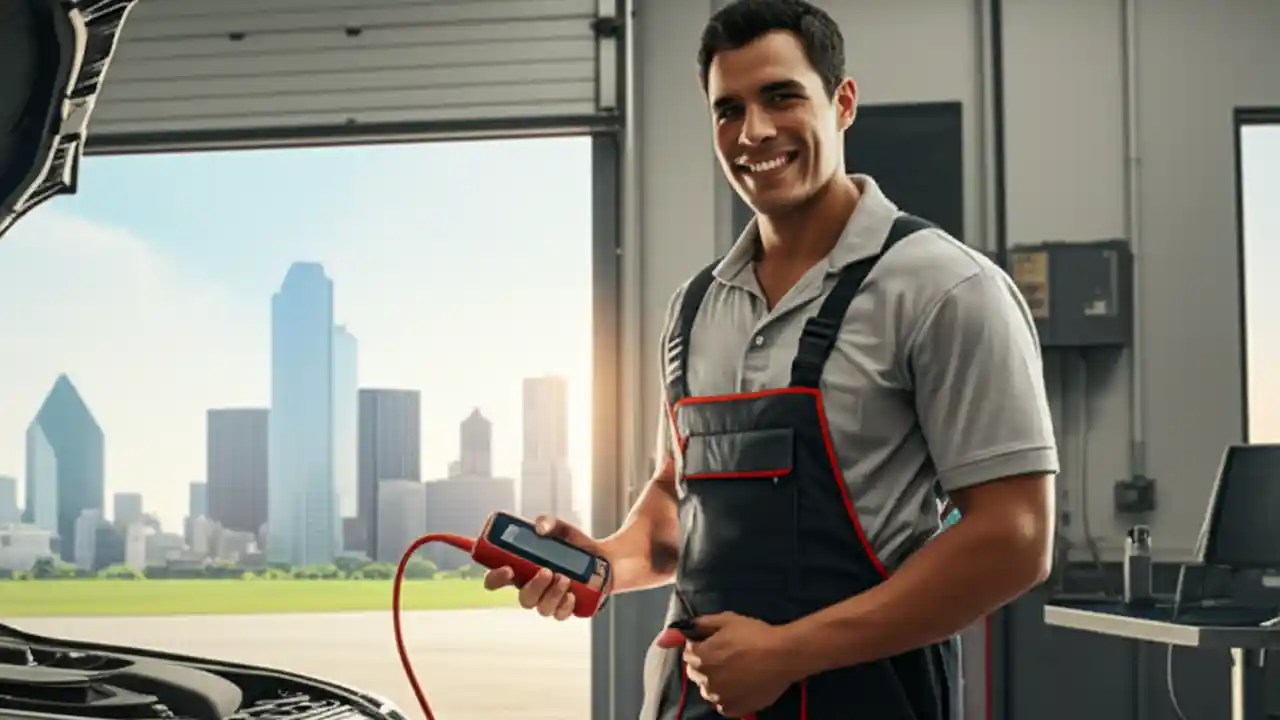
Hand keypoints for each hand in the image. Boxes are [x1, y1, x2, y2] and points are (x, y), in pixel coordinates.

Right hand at [481, 514, 602, 620]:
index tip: (507, 569)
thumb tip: (539, 528)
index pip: (497, 580)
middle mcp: (533, 589)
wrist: (605, 558)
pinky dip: (564, 606)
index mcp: (522, 571)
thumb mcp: (562, 529)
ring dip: (552, 594)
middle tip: (547, 571)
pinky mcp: (568, 608)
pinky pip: (560, 615)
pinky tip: (572, 595)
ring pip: (542, 608)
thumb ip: (548, 522)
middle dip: (533, 587)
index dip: (495, 579)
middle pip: (523, 599)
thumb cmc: (576, 545)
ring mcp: (550, 601)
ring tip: (565, 578)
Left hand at [678, 612, 795, 717]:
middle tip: (728, 656)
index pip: (688, 653)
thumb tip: (673, 630)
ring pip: (709, 690)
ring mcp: (719, 698)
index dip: (702, 646)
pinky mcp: (733, 709)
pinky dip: (728, 696)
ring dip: (716, 681)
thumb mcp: (726, 620)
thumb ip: (698, 624)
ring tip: (737, 671)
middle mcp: (705, 680)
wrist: (783, 656)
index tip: (717, 643)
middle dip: (706, 664)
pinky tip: (742, 685)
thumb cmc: (754, 635)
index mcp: (700, 657)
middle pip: (696, 672)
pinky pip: (722, 705)